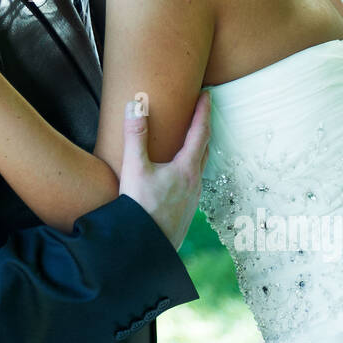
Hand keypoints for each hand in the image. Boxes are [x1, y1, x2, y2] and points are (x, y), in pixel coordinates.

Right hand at [118, 89, 211, 250]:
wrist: (146, 248)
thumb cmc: (141, 208)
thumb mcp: (135, 168)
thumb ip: (135, 135)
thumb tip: (135, 104)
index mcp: (187, 168)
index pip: (201, 132)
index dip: (204, 111)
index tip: (207, 95)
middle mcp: (195, 182)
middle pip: (206, 149)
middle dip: (205, 128)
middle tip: (203, 113)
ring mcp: (192, 199)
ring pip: (200, 167)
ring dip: (199, 150)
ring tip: (192, 140)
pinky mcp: (185, 211)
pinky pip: (192, 182)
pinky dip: (190, 168)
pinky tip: (178, 175)